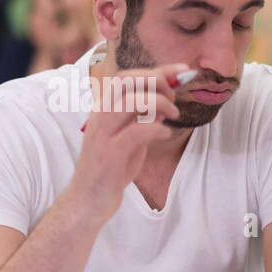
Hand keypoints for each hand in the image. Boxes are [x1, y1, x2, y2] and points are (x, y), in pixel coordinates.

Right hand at [68, 63, 188, 218]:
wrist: (88, 201)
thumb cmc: (111, 169)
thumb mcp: (129, 138)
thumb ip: (142, 118)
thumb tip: (165, 101)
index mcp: (104, 109)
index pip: (128, 76)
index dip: (158, 70)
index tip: (183, 71)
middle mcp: (100, 115)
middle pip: (126, 80)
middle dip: (157, 80)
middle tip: (174, 97)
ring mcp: (102, 133)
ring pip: (130, 101)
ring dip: (159, 103)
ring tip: (174, 115)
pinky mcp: (109, 153)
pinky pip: (136, 131)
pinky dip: (157, 128)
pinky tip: (165, 134)